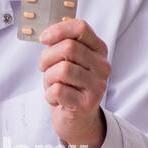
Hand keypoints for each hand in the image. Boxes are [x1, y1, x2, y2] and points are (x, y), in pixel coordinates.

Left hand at [38, 18, 110, 147]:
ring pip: (62, 69)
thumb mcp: (67, 61)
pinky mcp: (88, 103)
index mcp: (99, 51)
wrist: (77, 119)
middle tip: (44, 68)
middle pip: (68, 48)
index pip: (81, 28)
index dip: (58, 30)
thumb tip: (47, 36)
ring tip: (52, 85)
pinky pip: (58, 90)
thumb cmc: (69, 85)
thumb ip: (62, 45)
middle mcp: (103, 66)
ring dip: (48, 78)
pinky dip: (49, 94)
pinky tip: (56, 98)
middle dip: (47, 57)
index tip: (44, 39)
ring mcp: (97, 85)